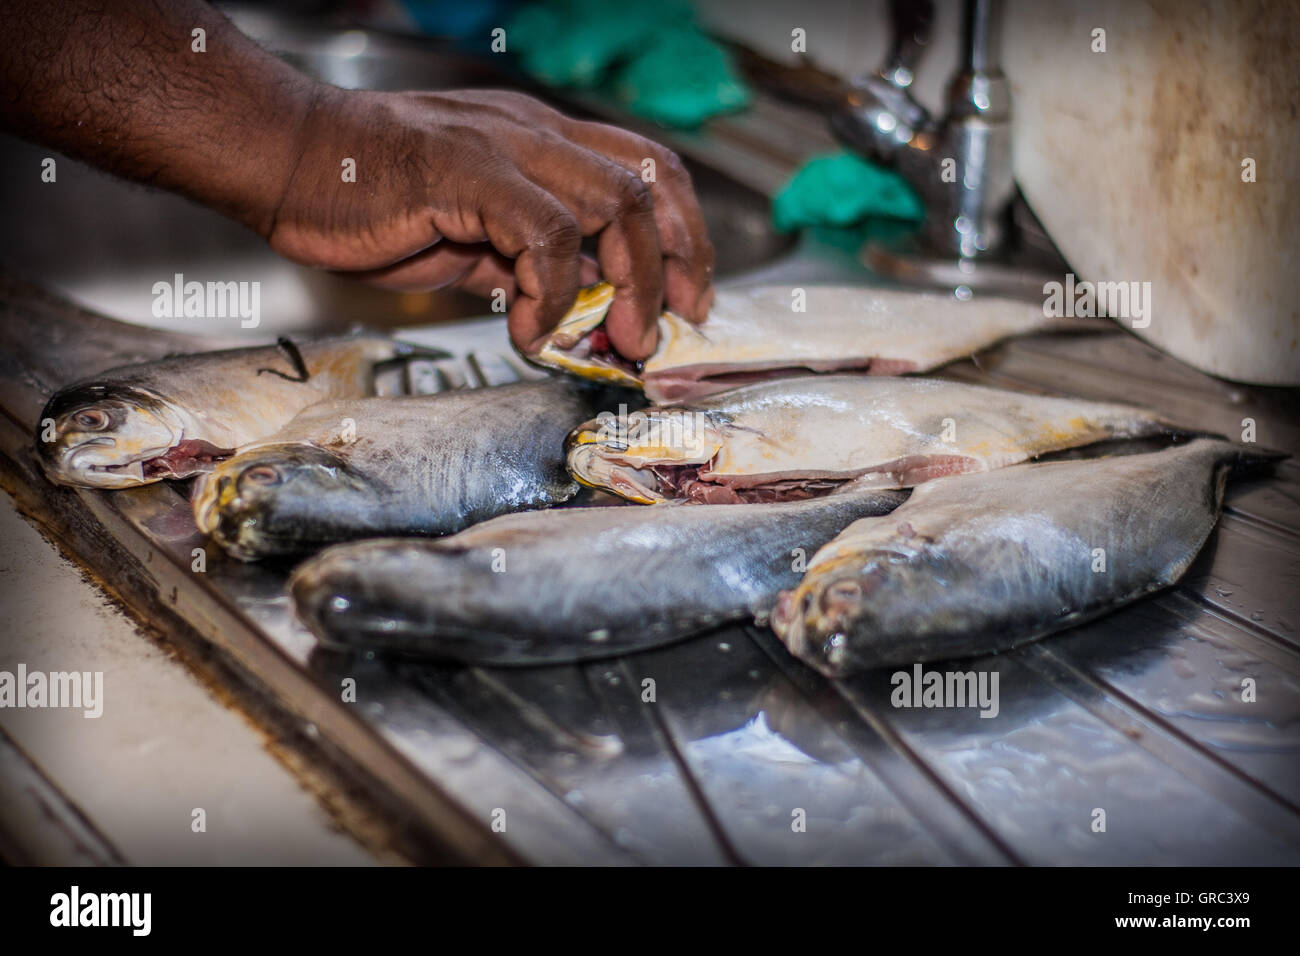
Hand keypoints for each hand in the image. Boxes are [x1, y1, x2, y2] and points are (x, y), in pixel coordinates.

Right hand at [264, 87, 714, 357]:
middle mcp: (534, 135)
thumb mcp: (468, 239)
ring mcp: (503, 146)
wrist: (285, 160)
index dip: (681, 234)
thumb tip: (571, 307)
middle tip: (666, 326)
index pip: (645, 170)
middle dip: (676, 263)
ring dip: (631, 282)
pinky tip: (531, 330)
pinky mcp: (466, 171)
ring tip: (617, 337)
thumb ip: (522, 263)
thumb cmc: (365, 198)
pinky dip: (553, 290)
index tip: (686, 296)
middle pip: (648, 183)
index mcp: (540, 144)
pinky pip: (542, 230)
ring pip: (613, 202)